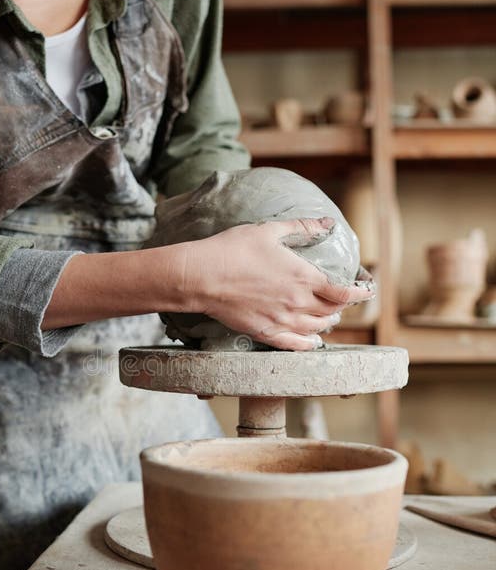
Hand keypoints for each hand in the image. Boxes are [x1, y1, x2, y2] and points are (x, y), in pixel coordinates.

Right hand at [182, 218, 374, 350]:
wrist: (202, 277)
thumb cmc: (234, 250)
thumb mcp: (270, 231)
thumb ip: (303, 228)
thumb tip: (328, 223)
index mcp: (303, 277)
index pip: (343, 292)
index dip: (359, 293)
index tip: (367, 290)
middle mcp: (297, 303)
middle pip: (331, 312)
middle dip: (341, 307)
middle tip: (342, 301)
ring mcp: (282, 321)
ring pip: (316, 329)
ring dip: (327, 323)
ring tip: (328, 318)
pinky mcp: (266, 333)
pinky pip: (295, 346)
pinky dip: (309, 345)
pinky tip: (313, 342)